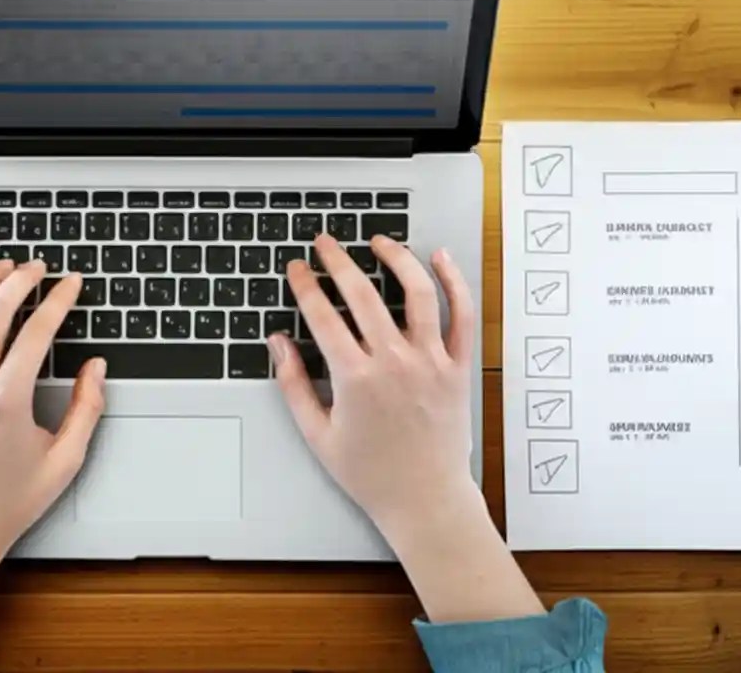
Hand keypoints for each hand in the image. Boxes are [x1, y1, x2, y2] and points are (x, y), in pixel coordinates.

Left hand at [0, 259, 105, 561]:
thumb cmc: (9, 501)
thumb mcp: (65, 461)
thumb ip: (87, 409)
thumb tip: (96, 368)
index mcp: (7, 402)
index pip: (37, 331)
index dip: (59, 300)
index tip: (71, 283)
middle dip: (21, 280)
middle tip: (38, 268)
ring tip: (1, 270)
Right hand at [271, 234, 474, 529]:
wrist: (424, 499)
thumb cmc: (372, 473)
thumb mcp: (318, 433)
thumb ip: (293, 384)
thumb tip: (278, 343)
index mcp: (355, 378)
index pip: (322, 315)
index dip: (306, 285)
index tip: (298, 268)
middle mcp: (394, 362)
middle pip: (362, 293)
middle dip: (338, 260)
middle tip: (325, 244)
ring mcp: (430, 361)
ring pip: (416, 292)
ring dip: (396, 258)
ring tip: (379, 241)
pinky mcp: (457, 367)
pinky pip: (462, 315)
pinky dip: (454, 282)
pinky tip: (441, 259)